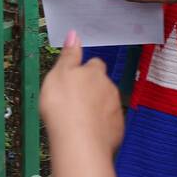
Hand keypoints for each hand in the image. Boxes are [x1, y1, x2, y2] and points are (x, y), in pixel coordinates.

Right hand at [40, 31, 123, 156]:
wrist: (78, 142)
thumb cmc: (64, 107)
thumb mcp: (59, 74)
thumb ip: (69, 55)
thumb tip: (74, 34)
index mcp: (95, 73)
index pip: (94, 64)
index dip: (84, 71)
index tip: (74, 79)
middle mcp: (110, 88)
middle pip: (102, 85)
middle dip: (92, 90)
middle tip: (73, 101)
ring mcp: (115, 110)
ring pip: (107, 104)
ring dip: (97, 108)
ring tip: (79, 118)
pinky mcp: (117, 130)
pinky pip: (109, 124)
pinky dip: (101, 126)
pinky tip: (87, 132)